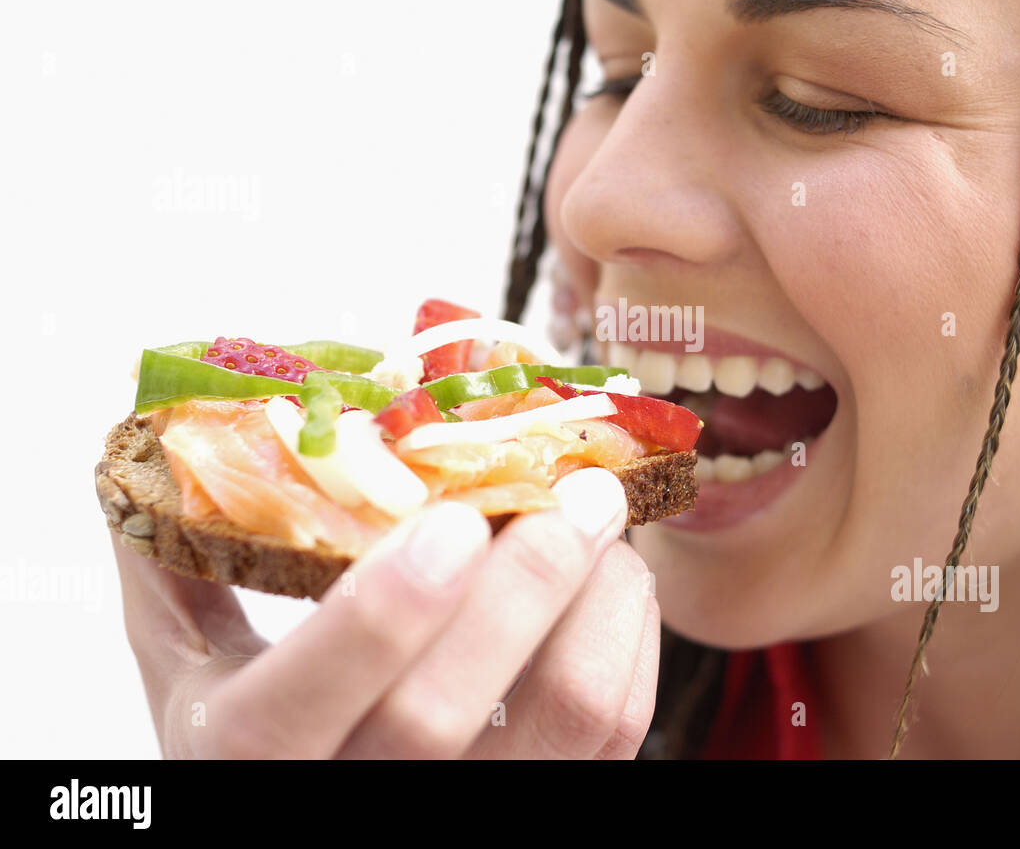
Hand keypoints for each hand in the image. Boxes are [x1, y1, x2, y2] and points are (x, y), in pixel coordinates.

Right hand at [111, 467, 659, 758]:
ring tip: (604, 520)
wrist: (308, 811)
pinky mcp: (540, 803)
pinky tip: (615, 580)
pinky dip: (631, 639)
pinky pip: (617, 733)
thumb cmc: (246, 736)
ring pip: (564, 721)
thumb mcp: (185, 661)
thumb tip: (164, 432)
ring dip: (601, 600)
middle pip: (445, 715)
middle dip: (526, 585)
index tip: (452, 518)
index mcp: (242, 758)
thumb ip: (178, 562)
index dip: (376, 617)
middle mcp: (353, 799)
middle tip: (578, 487)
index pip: (292, 711)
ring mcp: (459, 812)